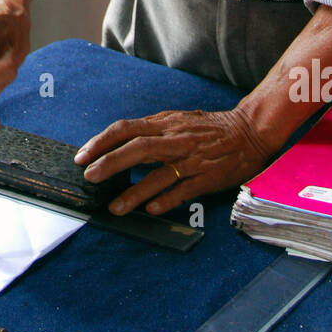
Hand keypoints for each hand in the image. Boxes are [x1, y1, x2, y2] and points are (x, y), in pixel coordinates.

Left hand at [73, 107, 272, 214]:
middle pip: (137, 149)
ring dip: (134, 191)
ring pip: (158, 174)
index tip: (83, 156)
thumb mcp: (177, 120)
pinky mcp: (207, 177)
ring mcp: (191, 159)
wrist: (248, 131)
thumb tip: (120, 140)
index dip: (102, 142)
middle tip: (89, 177)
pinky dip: (166, 199)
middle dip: (110, 162)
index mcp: (165, 124)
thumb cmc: (209, 128)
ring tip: (115, 207)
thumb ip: (151, 130)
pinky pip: (184, 189)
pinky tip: (151, 210)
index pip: (126, 129)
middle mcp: (175, 140)